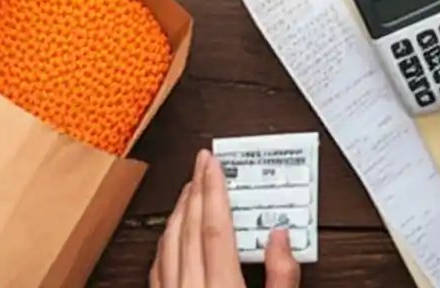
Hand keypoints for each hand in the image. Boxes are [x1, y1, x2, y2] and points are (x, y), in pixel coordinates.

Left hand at [149, 149, 299, 287]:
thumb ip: (281, 277)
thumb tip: (282, 238)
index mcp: (222, 287)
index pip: (215, 228)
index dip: (214, 191)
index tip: (213, 164)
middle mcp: (190, 287)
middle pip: (189, 229)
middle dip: (197, 190)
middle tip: (202, 163)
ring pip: (169, 242)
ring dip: (180, 211)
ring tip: (191, 188)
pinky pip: (157, 263)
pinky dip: (167, 238)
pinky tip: (173, 231)